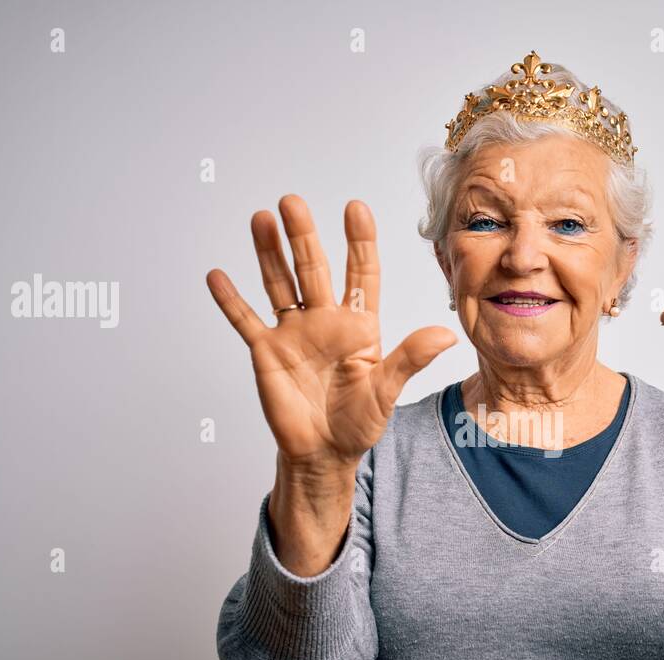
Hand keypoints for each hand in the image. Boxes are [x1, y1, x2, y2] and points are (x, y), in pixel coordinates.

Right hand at [206, 195, 457, 470]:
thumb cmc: (358, 423)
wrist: (324, 453)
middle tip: (293, 202)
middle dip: (303, 236)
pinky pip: (246, 321)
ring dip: (268, 252)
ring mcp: (293, 333)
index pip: (360, 274)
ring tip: (261, 218)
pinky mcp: (266, 352)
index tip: (355, 208)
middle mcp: (324, 320)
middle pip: (312, 269)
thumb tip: (446, 335)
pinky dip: (231, 300)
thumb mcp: (386, 391)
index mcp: (358, 326)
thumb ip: (410, 359)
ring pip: (279, 284)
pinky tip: (217, 275)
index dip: (358, 242)